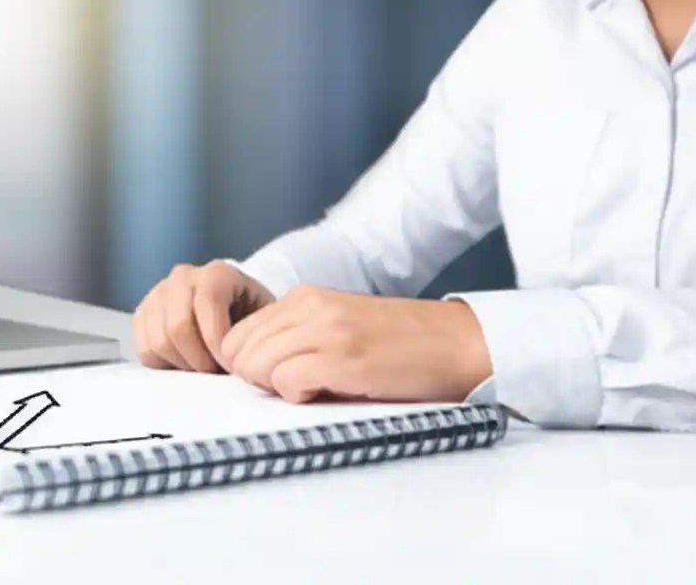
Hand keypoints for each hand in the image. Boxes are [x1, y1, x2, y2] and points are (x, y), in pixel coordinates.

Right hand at [132, 261, 274, 372]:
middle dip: (198, 360)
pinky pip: (144, 349)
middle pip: (178, 327)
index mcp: (216, 273)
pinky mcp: (142, 313)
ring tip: (203, 367)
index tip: (232, 368)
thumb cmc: (251, 319)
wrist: (235, 311)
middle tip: (215, 373)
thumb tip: (236, 363)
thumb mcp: (263, 321)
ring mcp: (158, 293)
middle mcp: (183, 276)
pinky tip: (185, 362)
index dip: (218, 345)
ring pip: (159, 341)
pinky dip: (165, 365)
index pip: (207, 307)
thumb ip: (253, 336)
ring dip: (182, 365)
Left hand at [221, 285, 491, 402]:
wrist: (458, 344)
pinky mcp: (341, 358)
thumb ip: (295, 338)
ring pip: (254, 365)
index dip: (248, 364)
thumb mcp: (337, 327)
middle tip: (294, 387)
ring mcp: (325, 330)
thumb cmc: (399, 346)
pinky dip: (298, 396)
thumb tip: (251, 370)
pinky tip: (327, 393)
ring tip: (314, 388)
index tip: (277, 377)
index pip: (237, 333)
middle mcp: (309, 307)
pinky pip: (285, 382)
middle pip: (237, 350)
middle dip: (255, 377)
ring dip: (276, 386)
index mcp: (304, 298)